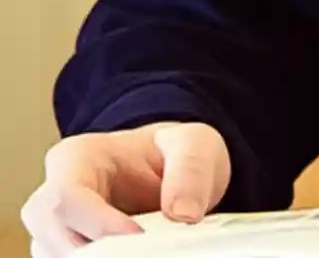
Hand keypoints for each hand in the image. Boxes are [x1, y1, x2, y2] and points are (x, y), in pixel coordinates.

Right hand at [22, 122, 230, 257]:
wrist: (170, 171)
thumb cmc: (170, 153)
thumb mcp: (193, 144)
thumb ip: (191, 170)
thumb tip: (183, 214)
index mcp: (76, 159)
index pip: (67, 197)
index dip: (100, 224)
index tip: (141, 236)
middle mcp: (54, 197)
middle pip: (53, 238)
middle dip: (96, 254)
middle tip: (145, 253)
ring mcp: (56, 231)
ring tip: (145, 253)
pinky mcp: (67, 253)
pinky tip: (138, 256)